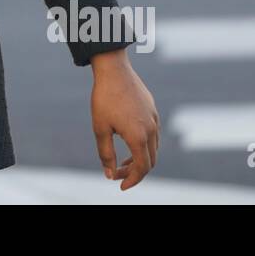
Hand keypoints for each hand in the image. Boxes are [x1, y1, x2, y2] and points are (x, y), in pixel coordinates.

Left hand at [90, 49, 158, 189]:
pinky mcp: (153, 110)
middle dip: (134, 171)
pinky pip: (153, 134)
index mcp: (139, 136)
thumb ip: (106, 153)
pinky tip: (127, 140)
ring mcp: (154, 119)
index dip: (131, 180)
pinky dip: (142, 145)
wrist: (114, 69)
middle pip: (149, 161)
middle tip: (116, 173)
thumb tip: (109, 174)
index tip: (120, 186)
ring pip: (153, 148)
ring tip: (120, 160)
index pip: (141, 168)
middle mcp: (151, 130)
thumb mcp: (100, 128)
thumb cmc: (104, 98)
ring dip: (139, 158)